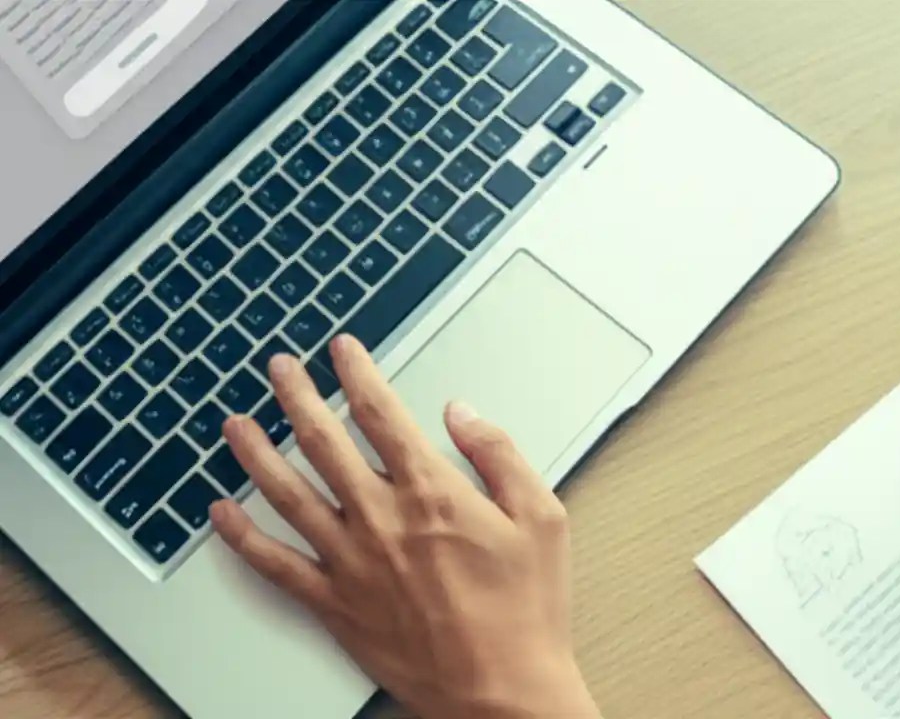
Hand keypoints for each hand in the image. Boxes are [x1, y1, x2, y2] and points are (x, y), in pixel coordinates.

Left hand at [210, 335, 598, 718]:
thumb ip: (499, 455)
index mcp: (432, 492)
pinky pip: (275, 565)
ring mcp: (351, 563)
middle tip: (279, 368)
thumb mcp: (542, 517)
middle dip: (296, 397)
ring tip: (235, 423)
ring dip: (256, 453)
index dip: (357, 374)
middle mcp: (382, 519)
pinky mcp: (335, 605)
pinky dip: (242, 537)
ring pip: (287, 494)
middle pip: (323, 442)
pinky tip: (221, 512)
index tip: (343, 350)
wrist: (502, 691)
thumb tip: (462, 412)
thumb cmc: (527, 610)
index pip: (381, 414)